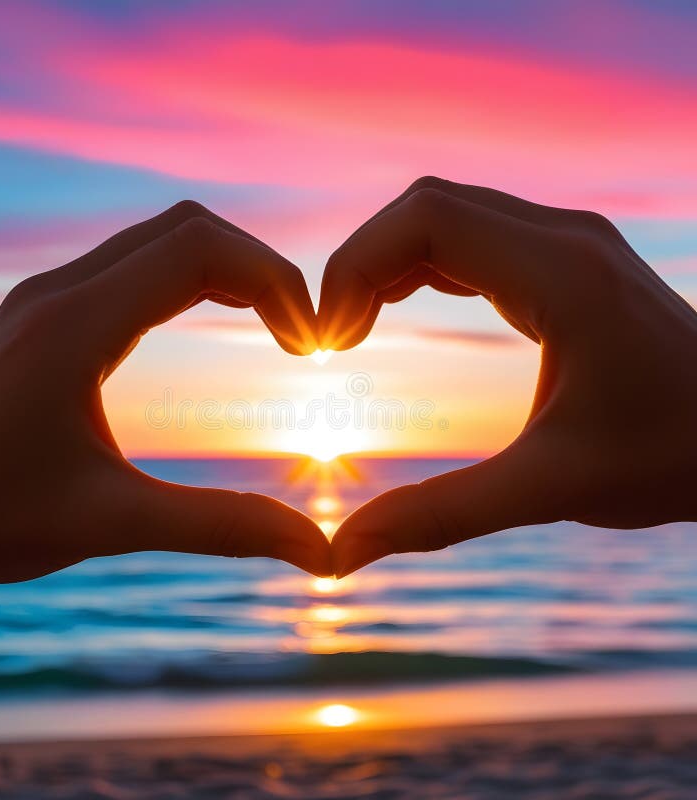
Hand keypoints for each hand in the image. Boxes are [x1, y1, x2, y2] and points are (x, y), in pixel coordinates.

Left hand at [0, 202, 330, 610]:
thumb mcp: (113, 525)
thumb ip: (221, 526)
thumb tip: (316, 549)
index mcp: (73, 327)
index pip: (196, 250)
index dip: (272, 279)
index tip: (309, 344)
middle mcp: (60, 292)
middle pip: (187, 229)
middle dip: (260, 269)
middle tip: (301, 336)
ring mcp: (52, 295)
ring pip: (163, 239)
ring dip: (230, 270)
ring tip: (277, 326)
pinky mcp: (51, 311)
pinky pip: (139, 264)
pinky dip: (196, 279)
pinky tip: (221, 320)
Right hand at [322, 178, 696, 577]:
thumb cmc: (672, 458)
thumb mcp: (549, 489)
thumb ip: (440, 516)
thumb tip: (343, 551)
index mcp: (561, 274)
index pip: (426, 218)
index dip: (356, 265)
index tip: (329, 339)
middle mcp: (563, 238)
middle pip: (426, 206)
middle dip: (363, 263)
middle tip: (334, 340)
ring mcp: (566, 244)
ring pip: (446, 216)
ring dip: (388, 263)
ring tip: (353, 330)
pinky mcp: (564, 263)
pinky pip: (471, 239)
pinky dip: (420, 268)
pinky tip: (397, 312)